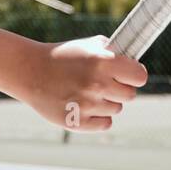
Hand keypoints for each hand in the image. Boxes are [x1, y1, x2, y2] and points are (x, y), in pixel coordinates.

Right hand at [9, 35, 147, 131]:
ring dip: (106, 102)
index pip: (139, 77)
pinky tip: (84, 106)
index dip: (134, 76)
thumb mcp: (88, 45)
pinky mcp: (77, 122)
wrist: (30, 71)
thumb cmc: (63, 57)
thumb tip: (135, 61)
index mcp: (103, 61)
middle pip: (130, 96)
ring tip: (87, 92)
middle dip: (120, 90)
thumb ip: (113, 53)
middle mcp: (97, 84)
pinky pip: (104, 124)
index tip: (128, 76)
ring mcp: (87, 104)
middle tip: (104, 84)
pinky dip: (98, 117)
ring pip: (116, 109)